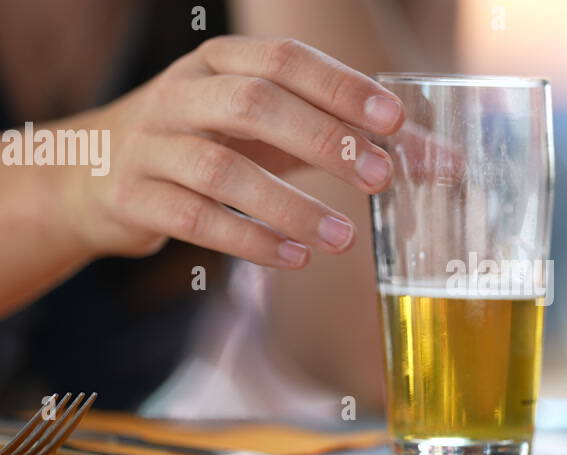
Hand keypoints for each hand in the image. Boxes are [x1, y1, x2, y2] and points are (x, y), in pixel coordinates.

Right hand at [62, 36, 404, 267]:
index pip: (285, 60)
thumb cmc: (210, 143)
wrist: (94, 173)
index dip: (340, 87)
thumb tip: (447, 164)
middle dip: (325, 140)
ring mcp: (152, 145)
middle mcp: (182, 94)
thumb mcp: (274, 130)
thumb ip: (352, 140)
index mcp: (219, 63)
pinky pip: (194, 220)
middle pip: (254, 103)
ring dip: (290, 206)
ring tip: (343, 239)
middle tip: (381, 180)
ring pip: (221, 169)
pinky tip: (295, 257)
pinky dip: (249, 240)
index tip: (394, 122)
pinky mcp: (133, 199)